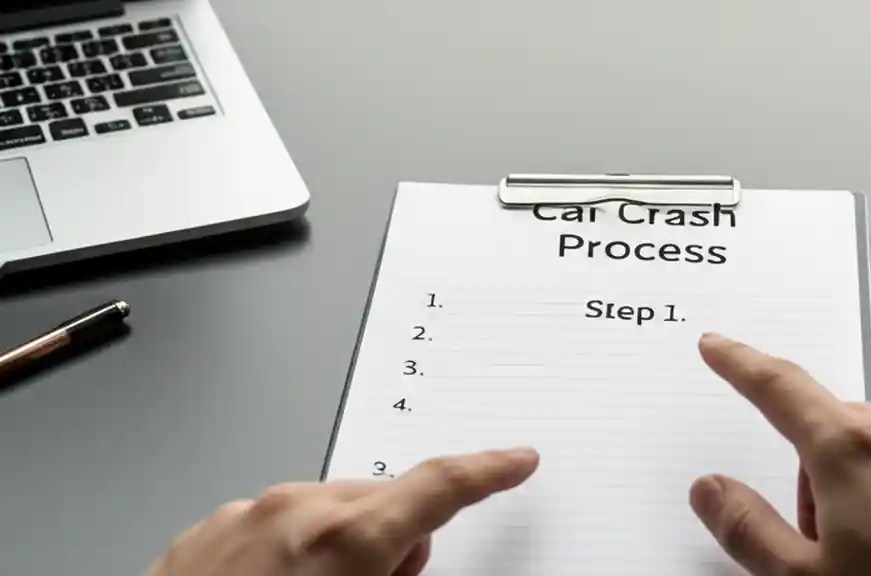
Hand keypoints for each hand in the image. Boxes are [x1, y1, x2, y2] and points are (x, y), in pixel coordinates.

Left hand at [147, 448, 538, 575]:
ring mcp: (244, 517)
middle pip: (382, 501)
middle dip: (396, 536)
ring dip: (338, 545)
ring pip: (325, 511)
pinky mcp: (205, 532)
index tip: (515, 461)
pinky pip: (271, 524)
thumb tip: (412, 560)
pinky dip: (287, 551)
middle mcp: (296, 512)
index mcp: (347, 539)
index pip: (440, 486)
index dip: (488, 472)